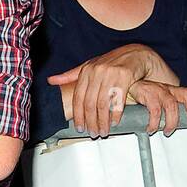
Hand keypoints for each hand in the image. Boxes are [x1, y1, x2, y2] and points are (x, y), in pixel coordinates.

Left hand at [49, 44, 183, 134]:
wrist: (135, 54)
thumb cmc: (112, 62)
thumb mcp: (90, 66)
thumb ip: (71, 75)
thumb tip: (51, 80)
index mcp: (86, 71)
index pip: (78, 98)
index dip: (78, 115)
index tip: (80, 127)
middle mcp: (97, 72)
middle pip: (90, 103)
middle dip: (91, 122)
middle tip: (93, 133)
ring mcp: (111, 74)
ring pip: (103, 104)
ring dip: (103, 121)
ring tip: (103, 131)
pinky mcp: (125, 76)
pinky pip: (118, 100)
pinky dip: (116, 114)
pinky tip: (115, 122)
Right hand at [127, 81, 186, 134]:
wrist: (121, 86)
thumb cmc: (140, 96)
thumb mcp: (158, 101)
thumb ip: (169, 109)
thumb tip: (176, 122)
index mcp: (172, 90)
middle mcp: (167, 89)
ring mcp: (157, 90)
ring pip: (171, 104)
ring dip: (172, 121)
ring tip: (167, 131)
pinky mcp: (145, 93)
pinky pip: (154, 110)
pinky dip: (154, 122)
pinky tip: (151, 128)